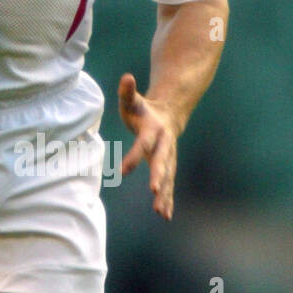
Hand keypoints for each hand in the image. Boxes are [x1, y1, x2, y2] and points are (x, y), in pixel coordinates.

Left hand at [117, 72, 178, 219]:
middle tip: (154, 192)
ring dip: (165, 195)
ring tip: (160, 213)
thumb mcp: (133, 100)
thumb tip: (126, 77)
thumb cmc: (143, 110)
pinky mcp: (168, 167)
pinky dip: (168, 200)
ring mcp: (169, 157)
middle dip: (159, 177)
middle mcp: (165, 146)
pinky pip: (169, 185)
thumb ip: (127, 91)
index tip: (123, 171)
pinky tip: (165, 215)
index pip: (143, 145)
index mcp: (154, 131)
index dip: (134, 157)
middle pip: (162, 163)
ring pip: (168, 178)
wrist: (169, 114)